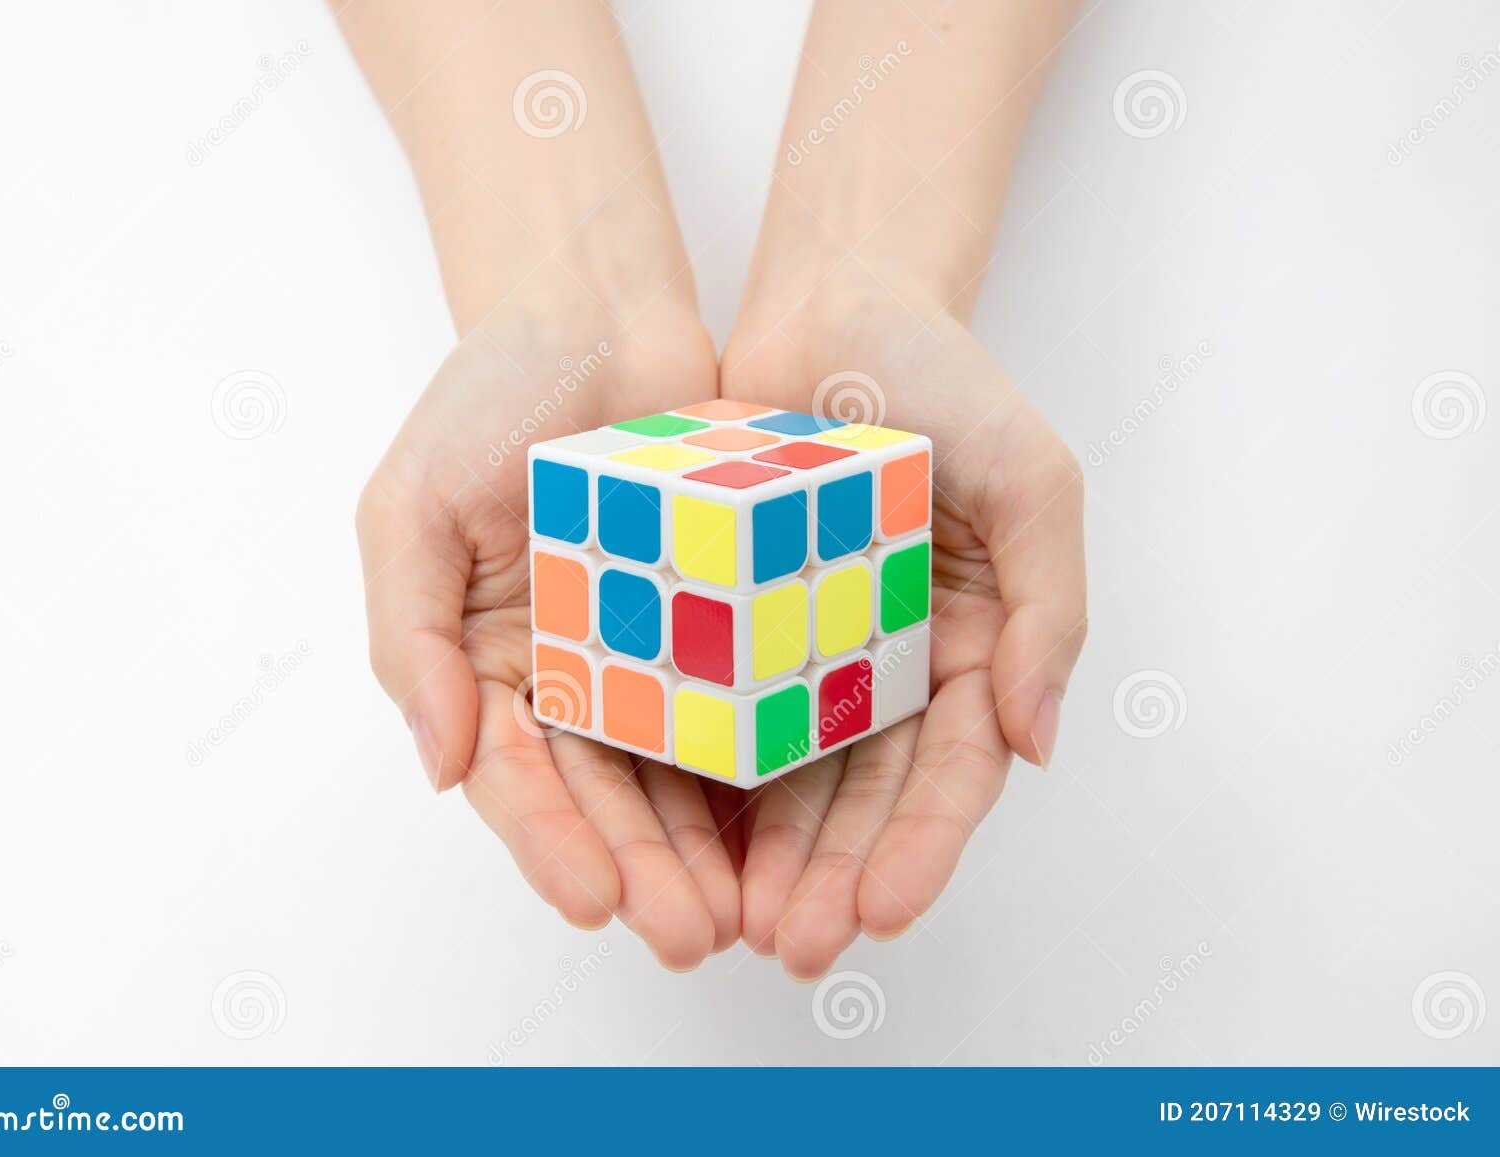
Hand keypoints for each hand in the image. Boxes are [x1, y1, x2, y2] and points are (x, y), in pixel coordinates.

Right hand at [354, 293, 743, 969]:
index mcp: (488, 665)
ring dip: (707, 849)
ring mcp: (649, 653)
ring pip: (680, 773)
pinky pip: (742, 702)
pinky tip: (794, 825)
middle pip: (606, 796)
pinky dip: (763, 767)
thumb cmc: (487, 397)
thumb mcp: (413, 506)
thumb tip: (439, 762)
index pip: (517, 776)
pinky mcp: (721, 620)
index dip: (551, 842)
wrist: (595, 312)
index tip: (592, 899)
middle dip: (644, 871)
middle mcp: (571, 675)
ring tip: (746, 914)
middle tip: (689, 936)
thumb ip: (409, 635)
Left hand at [720, 278, 1087, 978]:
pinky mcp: (735, 622)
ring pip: (789, 777)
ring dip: (769, 857)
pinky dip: (705, 777)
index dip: (923, 847)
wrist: (834, 305)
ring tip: (735, 925)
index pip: (954, 773)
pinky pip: (719, 708)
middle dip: (834, 877)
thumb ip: (1049, 605)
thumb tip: (1040, 740)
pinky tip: (680, 838)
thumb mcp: (1032, 480)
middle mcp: (887, 666)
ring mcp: (809, 650)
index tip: (881, 909)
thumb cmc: (946, 381)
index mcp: (966, 647)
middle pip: (866, 798)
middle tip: (795, 946)